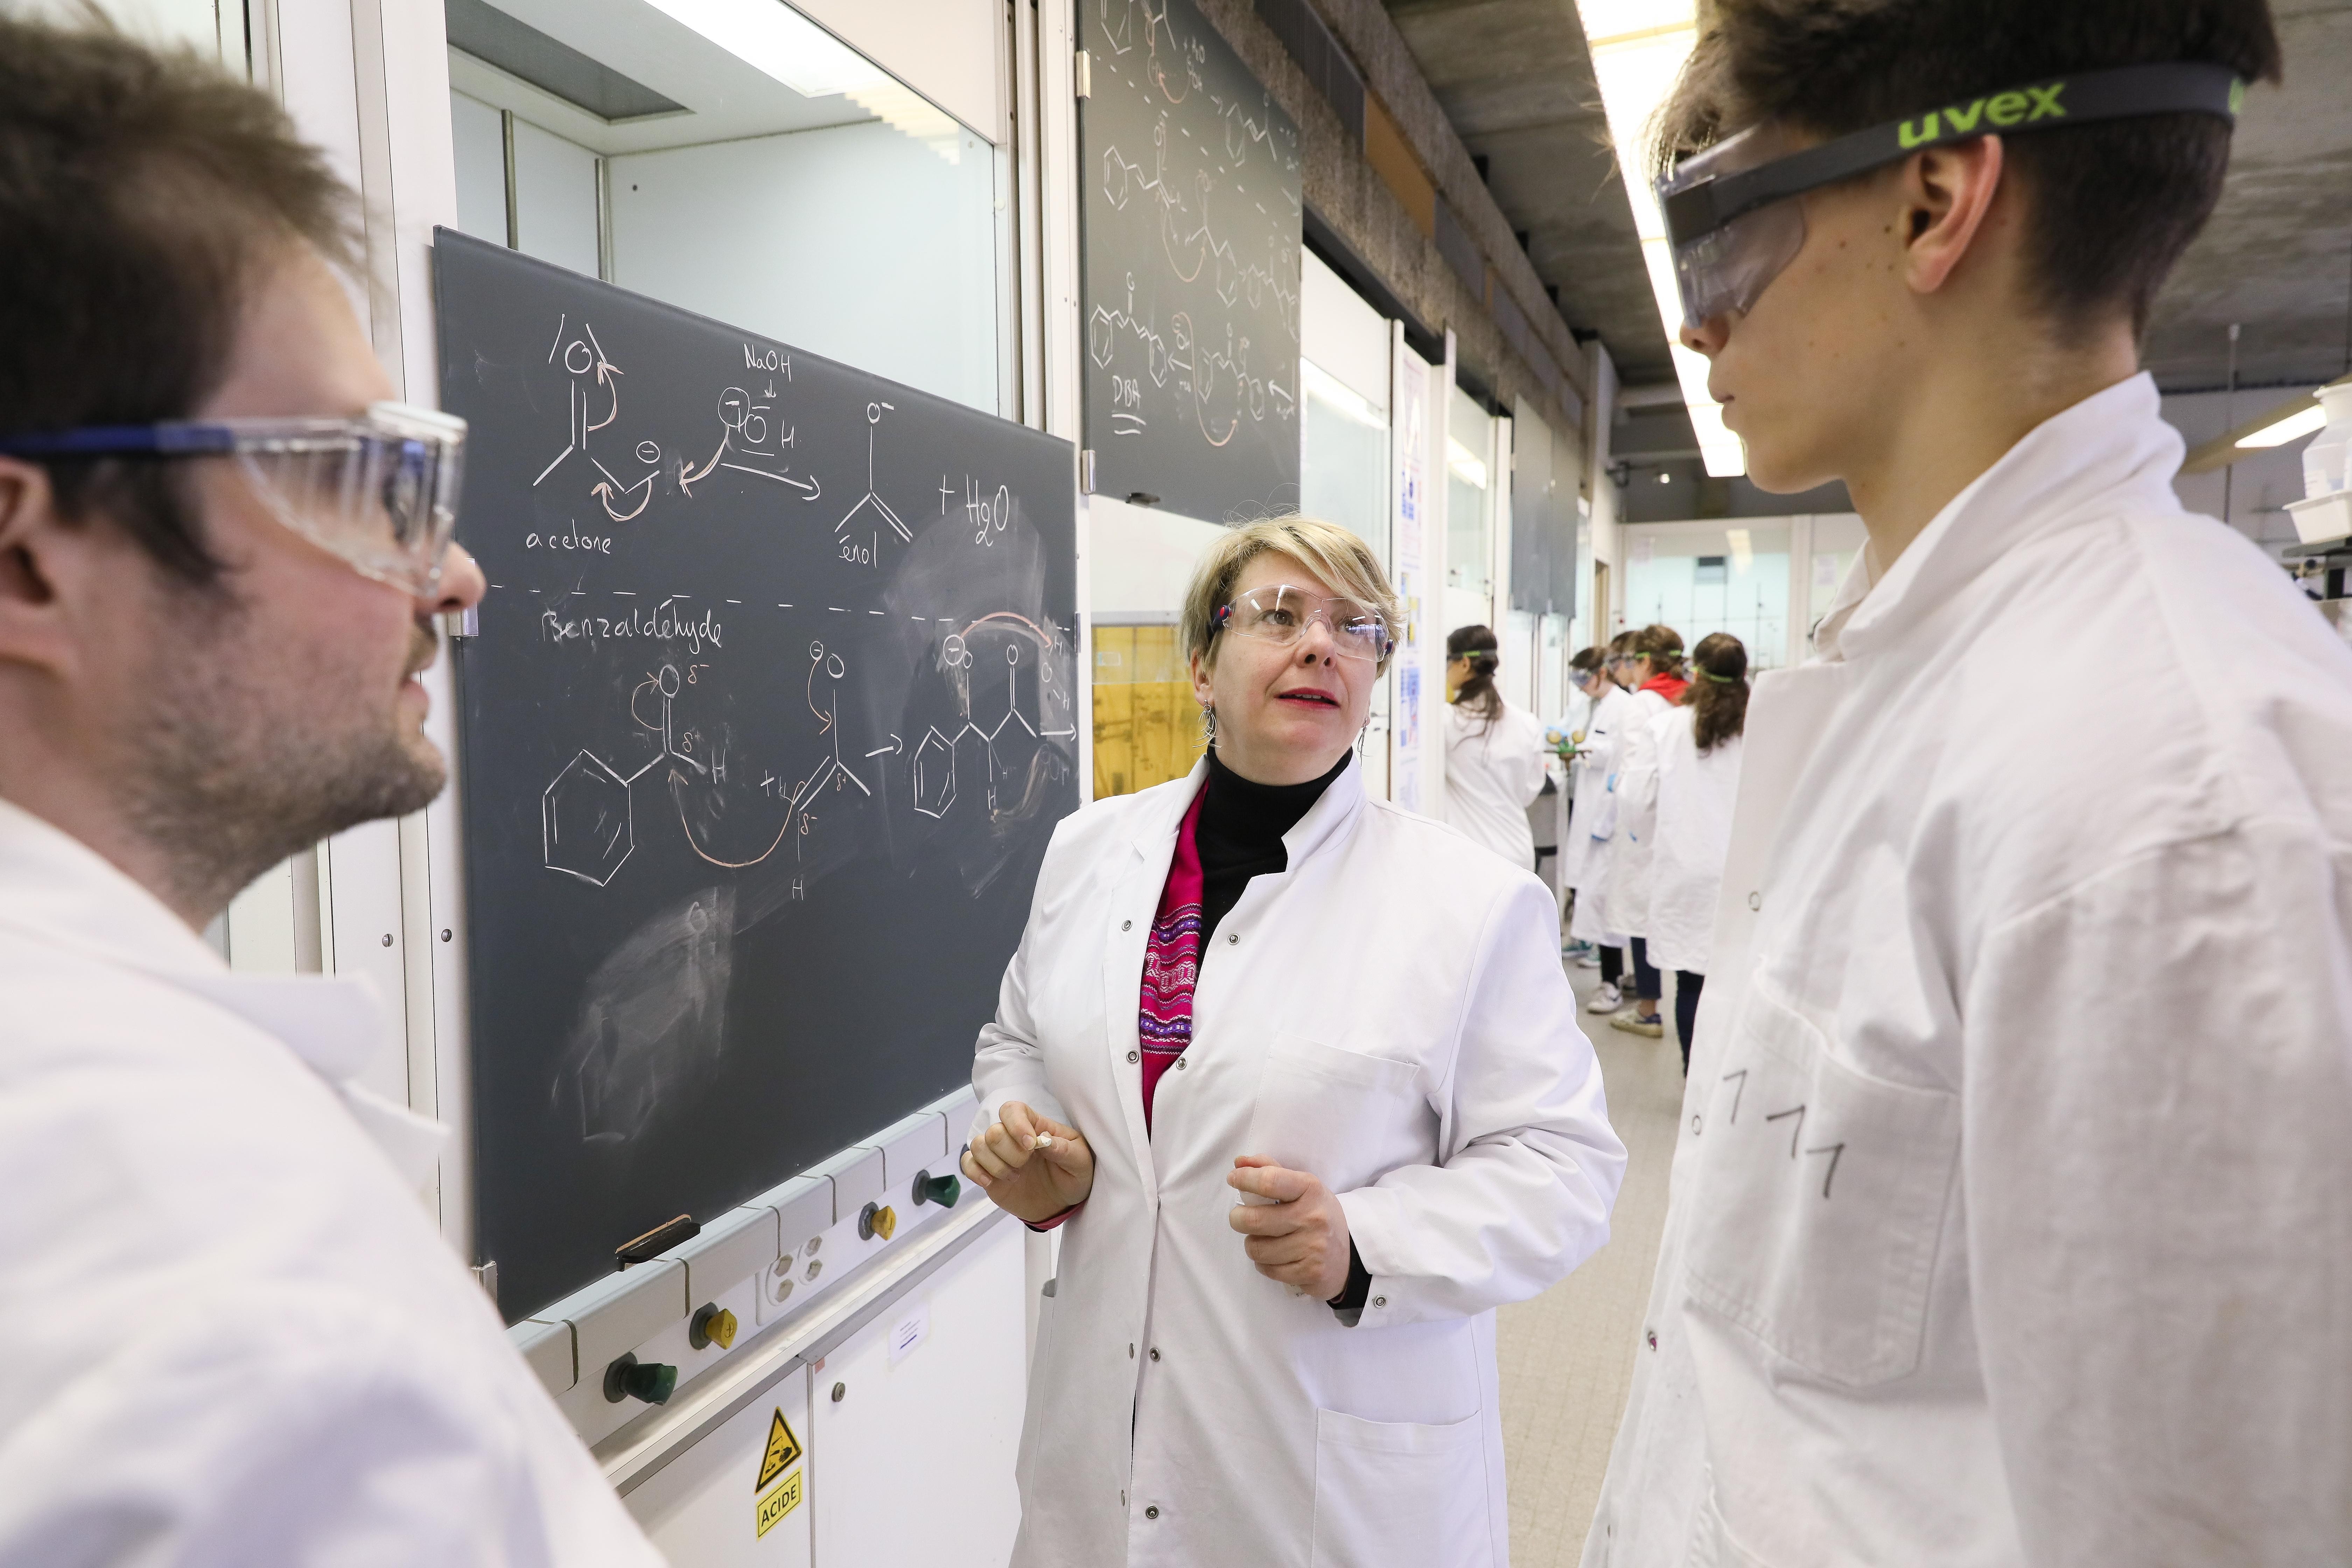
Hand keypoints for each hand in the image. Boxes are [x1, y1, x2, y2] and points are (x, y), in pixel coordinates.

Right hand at [961, 1101, 1094, 1223]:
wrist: (1062, 1204)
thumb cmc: (1073, 1176)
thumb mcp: (1081, 1162)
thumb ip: (1066, 1149)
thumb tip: (1046, 1140)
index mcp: (1035, 1126)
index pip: (1013, 1110)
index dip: (1016, 1124)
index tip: (1031, 1145)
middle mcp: (1012, 1137)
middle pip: (994, 1130)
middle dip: (1009, 1152)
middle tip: (1025, 1165)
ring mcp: (998, 1155)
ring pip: (978, 1145)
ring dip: (995, 1164)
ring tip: (1014, 1177)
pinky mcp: (988, 1173)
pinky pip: (968, 1164)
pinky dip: (975, 1172)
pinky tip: (991, 1182)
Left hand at [1226, 1156, 1351, 1300]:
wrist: (1349, 1255)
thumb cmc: (1317, 1215)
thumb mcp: (1303, 1188)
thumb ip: (1270, 1170)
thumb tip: (1238, 1162)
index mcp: (1311, 1189)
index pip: (1269, 1181)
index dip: (1244, 1179)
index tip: (1233, 1179)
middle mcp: (1313, 1217)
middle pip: (1254, 1220)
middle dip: (1238, 1219)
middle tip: (1241, 1218)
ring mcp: (1313, 1247)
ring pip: (1257, 1249)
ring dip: (1253, 1245)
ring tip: (1264, 1240)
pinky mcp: (1310, 1272)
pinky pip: (1267, 1269)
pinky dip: (1264, 1264)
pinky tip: (1275, 1257)